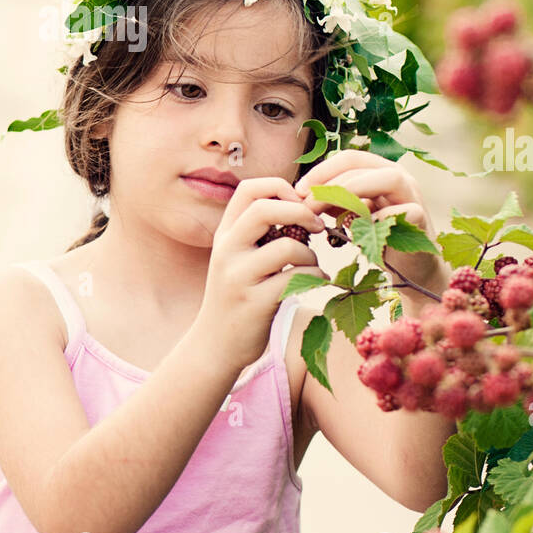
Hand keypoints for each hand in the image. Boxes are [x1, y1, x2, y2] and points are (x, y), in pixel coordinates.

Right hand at [196, 177, 326, 374]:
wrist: (215, 345)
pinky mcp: (254, 303)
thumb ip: (262, 233)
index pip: (249, 189)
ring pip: (288, 247)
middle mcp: (227, 251)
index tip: (301, 202)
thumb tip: (307, 206)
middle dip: (301, 212)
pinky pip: (298, 279)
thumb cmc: (240, 295)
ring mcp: (238, 277)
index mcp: (225, 234)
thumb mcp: (240, 258)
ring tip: (311, 266)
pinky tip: (315, 283)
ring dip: (311, 255)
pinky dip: (316, 277)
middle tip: (318, 226)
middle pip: (264, 209)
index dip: (281, 187)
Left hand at [295, 150, 449, 298]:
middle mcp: (400, 178)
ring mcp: (413, 196)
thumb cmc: (380, 240)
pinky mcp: (422, 218)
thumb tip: (304, 194)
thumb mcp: (351, 216)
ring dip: (353, 193)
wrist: (410, 269)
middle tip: (307, 205)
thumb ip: (334, 202)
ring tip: (328, 214)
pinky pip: (403, 211)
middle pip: (361, 165)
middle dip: (329, 184)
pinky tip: (358, 233)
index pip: (348, 158)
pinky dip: (379, 219)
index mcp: (381, 171)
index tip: (299, 191)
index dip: (321, 171)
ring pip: (388, 179)